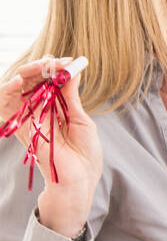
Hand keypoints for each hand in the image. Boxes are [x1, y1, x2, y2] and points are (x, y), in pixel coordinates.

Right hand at [1, 57, 101, 239]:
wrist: (78, 180)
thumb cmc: (84, 154)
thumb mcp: (81, 119)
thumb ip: (71, 96)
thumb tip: (70, 72)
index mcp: (56, 109)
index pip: (48, 82)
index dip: (55, 69)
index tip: (68, 60)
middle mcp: (39, 112)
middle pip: (30, 82)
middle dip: (40, 67)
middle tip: (54, 61)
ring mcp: (29, 120)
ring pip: (15, 90)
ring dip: (24, 74)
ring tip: (39, 66)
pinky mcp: (21, 128)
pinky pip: (6, 107)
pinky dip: (7, 91)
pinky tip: (17, 81)